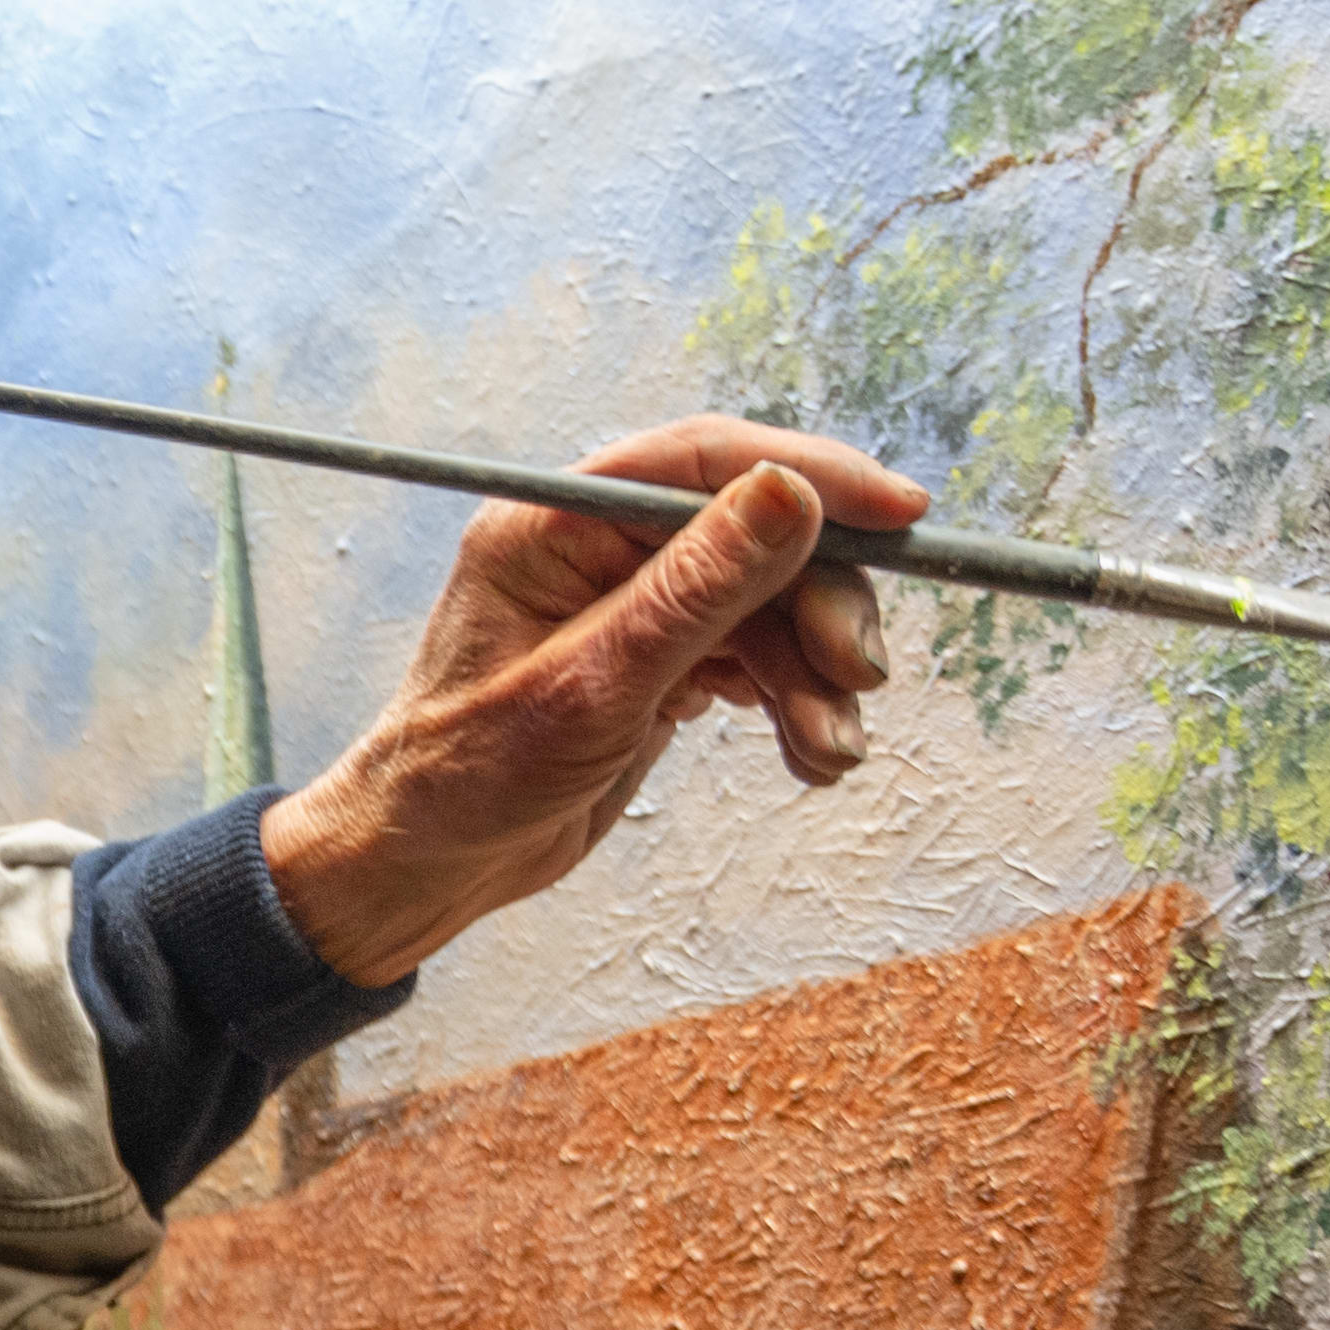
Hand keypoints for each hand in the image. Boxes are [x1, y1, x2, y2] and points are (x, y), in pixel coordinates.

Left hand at [253, 417, 914, 989]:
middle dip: (820, 606)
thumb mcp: (591, 687)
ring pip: (771, 603)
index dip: (813, 475)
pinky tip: (810, 756)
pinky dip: (796, 702)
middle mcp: (597, 549)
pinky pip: (758, 655)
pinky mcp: (662, 660)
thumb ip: (693, 592)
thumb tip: (789, 494)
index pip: (703, 461)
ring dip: (816, 673)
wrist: (428, 867)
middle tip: (856, 677)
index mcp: (555, 524)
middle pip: (758, 537)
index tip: (901, 512)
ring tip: (828, 751)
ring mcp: (634, 605)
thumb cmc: (467, 779)